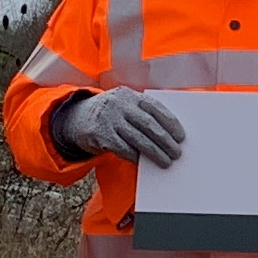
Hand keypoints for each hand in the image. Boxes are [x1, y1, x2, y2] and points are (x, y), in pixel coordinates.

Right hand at [54, 87, 186, 166]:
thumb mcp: (124, 105)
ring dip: (154, 152)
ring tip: (166, 161)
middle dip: (165, 140)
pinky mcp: (99, 135)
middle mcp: (119, 105)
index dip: (170, 122)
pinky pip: (122, 148)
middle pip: (148, 124)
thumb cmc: (111, 114)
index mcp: (130, 95)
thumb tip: (169, 134)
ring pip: (137, 138)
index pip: (155, 107)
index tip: (181, 136)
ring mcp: (108, 119)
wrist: (76, 117)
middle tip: (177, 153)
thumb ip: (142, 113)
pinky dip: (135, 156)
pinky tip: (144, 162)